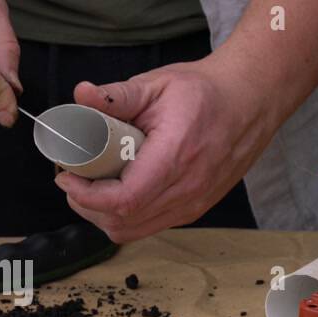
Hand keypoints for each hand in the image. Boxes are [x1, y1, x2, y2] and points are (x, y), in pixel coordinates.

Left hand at [54, 60, 276, 242]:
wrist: (250, 101)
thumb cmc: (205, 92)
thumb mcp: (157, 85)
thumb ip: (117, 96)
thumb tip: (81, 95)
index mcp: (175, 157)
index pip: (123, 199)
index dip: (86, 196)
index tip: (66, 177)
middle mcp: (187, 189)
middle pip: (122, 221)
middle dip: (87, 206)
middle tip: (72, 181)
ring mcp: (193, 204)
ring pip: (133, 230)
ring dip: (103, 215)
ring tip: (90, 189)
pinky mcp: (194, 209)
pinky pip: (150, 226)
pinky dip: (125, 217)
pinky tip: (116, 193)